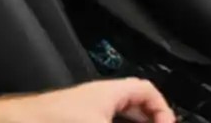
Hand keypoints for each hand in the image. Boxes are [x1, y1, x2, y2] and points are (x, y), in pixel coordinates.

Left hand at [0, 79, 174, 122]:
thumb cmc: (49, 119)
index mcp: (109, 93)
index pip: (146, 91)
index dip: (161, 108)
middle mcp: (95, 101)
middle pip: (131, 107)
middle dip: (143, 120)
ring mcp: (79, 113)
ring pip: (112, 117)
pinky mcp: (64, 122)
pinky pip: (96, 121)